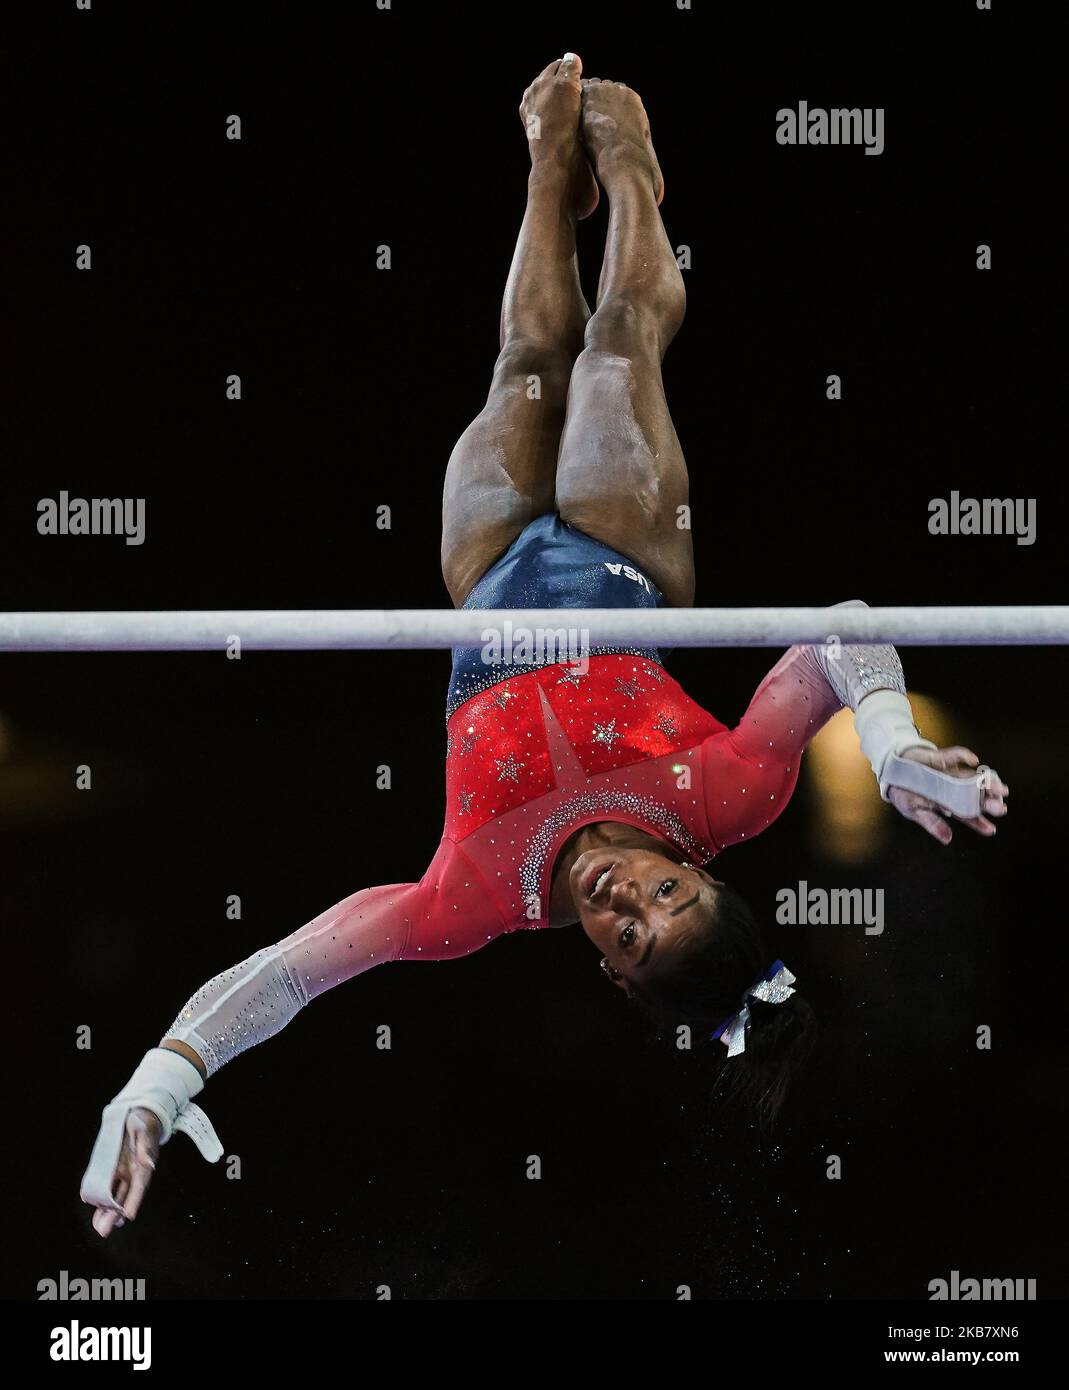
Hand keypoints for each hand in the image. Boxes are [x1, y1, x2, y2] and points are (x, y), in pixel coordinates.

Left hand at [81, 1108, 160, 1237]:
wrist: (138, 1113)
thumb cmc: (143, 1121)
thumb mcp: (145, 1130)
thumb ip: (146, 1147)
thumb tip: (148, 1163)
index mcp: (143, 1164)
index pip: (139, 1185)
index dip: (134, 1200)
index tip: (128, 1215)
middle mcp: (134, 1171)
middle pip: (125, 1195)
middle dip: (116, 1213)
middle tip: (105, 1230)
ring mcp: (124, 1170)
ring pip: (116, 1194)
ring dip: (108, 1210)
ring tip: (99, 1226)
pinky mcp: (115, 1168)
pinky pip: (108, 1185)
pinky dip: (102, 1197)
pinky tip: (95, 1207)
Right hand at [886, 745, 1008, 844]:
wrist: (890, 770)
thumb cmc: (904, 793)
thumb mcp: (914, 811)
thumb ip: (931, 823)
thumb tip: (948, 839)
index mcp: (947, 804)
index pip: (967, 815)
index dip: (979, 822)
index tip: (991, 830)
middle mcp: (953, 788)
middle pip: (974, 796)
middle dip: (988, 802)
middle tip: (999, 807)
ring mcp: (949, 773)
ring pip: (970, 777)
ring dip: (985, 781)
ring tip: (996, 785)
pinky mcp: (941, 759)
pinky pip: (954, 756)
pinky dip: (963, 756)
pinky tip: (973, 761)